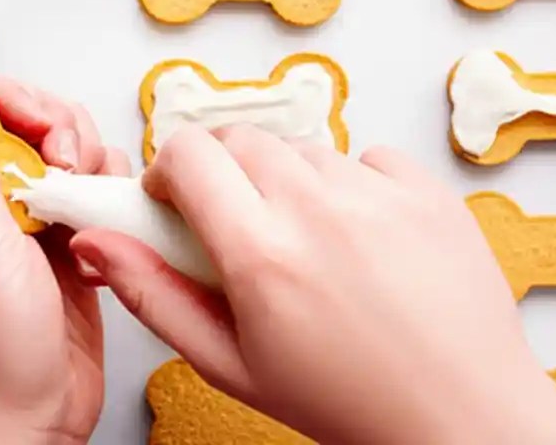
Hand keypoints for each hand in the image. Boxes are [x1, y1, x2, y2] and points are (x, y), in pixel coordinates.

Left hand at [0, 78, 129, 443]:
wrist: (40, 409)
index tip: (8, 101)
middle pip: (14, 116)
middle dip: (45, 119)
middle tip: (59, 155)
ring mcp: (29, 214)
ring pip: (59, 143)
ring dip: (80, 152)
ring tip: (80, 192)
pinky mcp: (71, 232)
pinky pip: (93, 181)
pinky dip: (104, 186)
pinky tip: (99, 217)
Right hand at [72, 125, 555, 444]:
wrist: (459, 417)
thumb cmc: (344, 401)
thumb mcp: (228, 363)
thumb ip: (152, 295)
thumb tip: (96, 242)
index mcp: (261, 253)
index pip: (189, 152)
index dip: (169, 170)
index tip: (175, 198)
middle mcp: (319, 209)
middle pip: (240, 138)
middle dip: (222, 171)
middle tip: (235, 221)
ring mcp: (380, 195)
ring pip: (301, 146)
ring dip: (285, 177)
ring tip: (303, 237)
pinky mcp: (428, 192)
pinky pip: (367, 155)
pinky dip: (351, 182)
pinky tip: (356, 232)